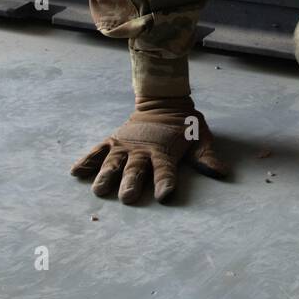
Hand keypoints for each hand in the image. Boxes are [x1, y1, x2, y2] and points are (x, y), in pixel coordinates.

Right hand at [70, 96, 228, 203]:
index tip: (165, 195)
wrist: (164, 101)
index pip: (166, 171)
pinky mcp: (114, 141)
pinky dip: (87, 160)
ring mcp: (126, 146)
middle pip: (136, 170)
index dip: (166, 182)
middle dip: (132, 183)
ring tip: (99, 189)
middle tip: (128, 197)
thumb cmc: (185, 126)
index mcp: (165, 152)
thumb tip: (222, 173)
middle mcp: (143, 150)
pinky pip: (98, 151)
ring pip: (114, 163)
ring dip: (107, 176)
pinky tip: (76, 172)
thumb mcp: (201, 138)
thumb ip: (207, 156)